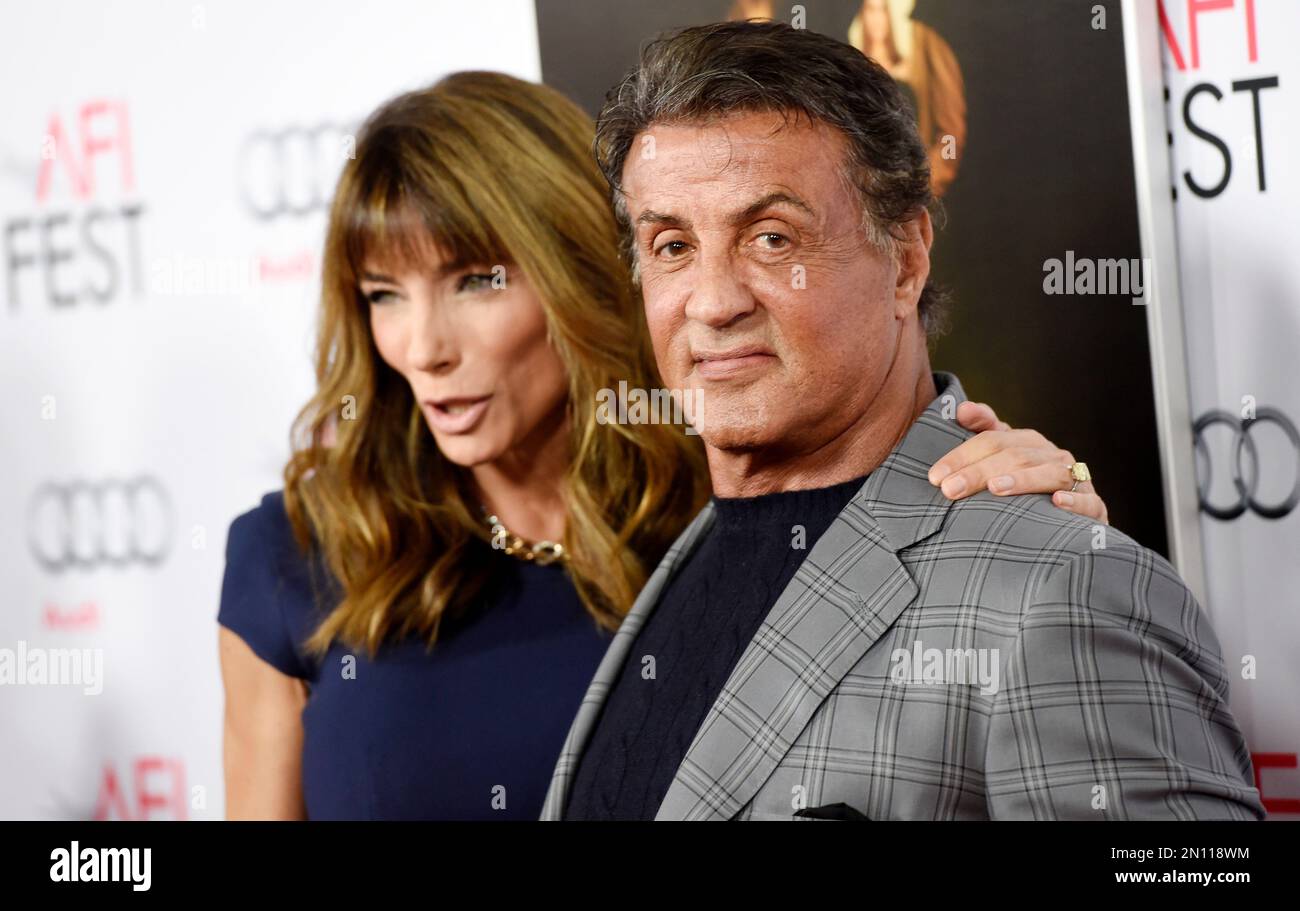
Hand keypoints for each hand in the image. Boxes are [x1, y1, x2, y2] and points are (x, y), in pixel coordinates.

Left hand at [927, 401, 1108, 523]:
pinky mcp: (1094, 508)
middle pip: (1016, 456)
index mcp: (1028, 443)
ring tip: (995, 488)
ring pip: (1051, 473)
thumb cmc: (1022, 491)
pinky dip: (1074, 501)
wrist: (1065, 526)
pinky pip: (1089, 502)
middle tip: (950, 489)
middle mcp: (1052, 457)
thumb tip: (960, 408)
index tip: (935, 476)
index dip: (962, 456)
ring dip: (1023, 480)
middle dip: (980, 471)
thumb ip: (981, 432)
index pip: (991, 440)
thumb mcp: (999, 461)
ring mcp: (1075, 480)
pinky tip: (1056, 503)